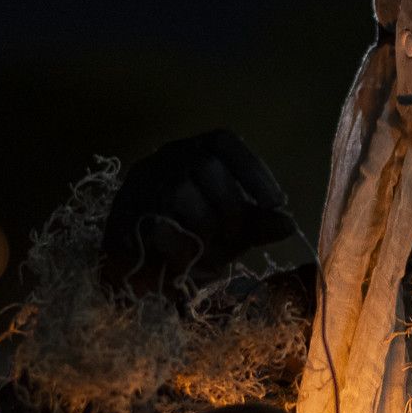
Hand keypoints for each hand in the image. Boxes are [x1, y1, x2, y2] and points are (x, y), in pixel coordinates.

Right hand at [99, 129, 298, 290]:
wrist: (138, 270)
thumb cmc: (190, 239)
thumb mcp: (231, 231)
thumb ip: (256, 225)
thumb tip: (288, 224)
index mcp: (194, 153)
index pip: (224, 142)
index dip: (253, 170)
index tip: (277, 203)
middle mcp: (165, 159)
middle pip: (205, 165)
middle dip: (229, 206)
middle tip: (235, 237)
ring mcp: (141, 183)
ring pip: (180, 191)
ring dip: (203, 226)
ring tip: (209, 251)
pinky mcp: (123, 212)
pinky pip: (157, 222)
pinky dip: (180, 246)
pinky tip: (188, 261)